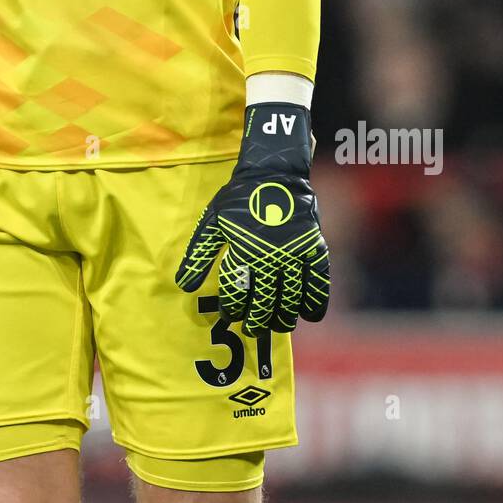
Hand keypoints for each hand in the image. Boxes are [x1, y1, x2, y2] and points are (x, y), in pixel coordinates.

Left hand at [175, 104, 328, 333]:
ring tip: (278, 325)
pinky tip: (309, 315)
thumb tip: (184, 286)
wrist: (274, 172)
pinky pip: (318, 282)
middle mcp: (270, 257)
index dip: (232, 308)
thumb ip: (199, 254)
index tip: (229, 316)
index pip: (237, 291)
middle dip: (257, 320)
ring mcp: (295, 254)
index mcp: (244, 251)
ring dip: (283, 316)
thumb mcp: (213, 222)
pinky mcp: (314, 248)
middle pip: (264, 301)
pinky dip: (315, 301)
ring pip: (291, 297)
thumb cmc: (240, 198)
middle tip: (252, 330)